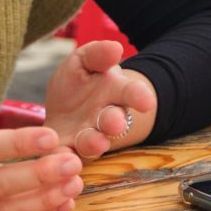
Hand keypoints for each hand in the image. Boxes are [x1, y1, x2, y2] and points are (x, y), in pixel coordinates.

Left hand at [44, 40, 157, 159]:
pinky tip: (63, 162)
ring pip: (94, 143)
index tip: (146, 101)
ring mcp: (87, 137)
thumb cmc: (80, 81)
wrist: (66, 107)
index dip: (139, 97)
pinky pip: (67, 159)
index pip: (132, 93)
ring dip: (95, 143)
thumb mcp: (85, 61)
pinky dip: (66, 162)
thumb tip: (115, 47)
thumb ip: (98, 54)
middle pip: (115, 122)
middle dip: (115, 123)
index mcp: (116, 92)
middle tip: (114, 122)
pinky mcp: (67, 151)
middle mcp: (105, 119)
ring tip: (95, 142)